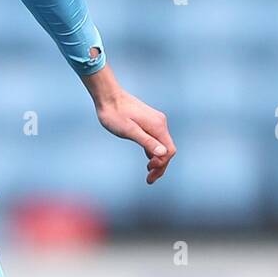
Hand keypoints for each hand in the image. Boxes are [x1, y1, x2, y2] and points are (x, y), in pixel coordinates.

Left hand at [83, 65, 175, 183]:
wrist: (108, 97)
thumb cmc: (115, 114)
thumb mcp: (129, 131)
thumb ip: (147, 142)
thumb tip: (163, 153)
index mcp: (158, 126)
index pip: (169, 151)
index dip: (162, 164)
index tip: (149, 173)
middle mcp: (160, 123)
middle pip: (167, 150)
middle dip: (160, 166)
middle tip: (149, 180)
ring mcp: (155, 122)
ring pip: (161, 145)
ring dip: (157, 160)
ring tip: (148, 173)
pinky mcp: (149, 121)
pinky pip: (156, 140)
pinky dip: (153, 152)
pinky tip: (147, 160)